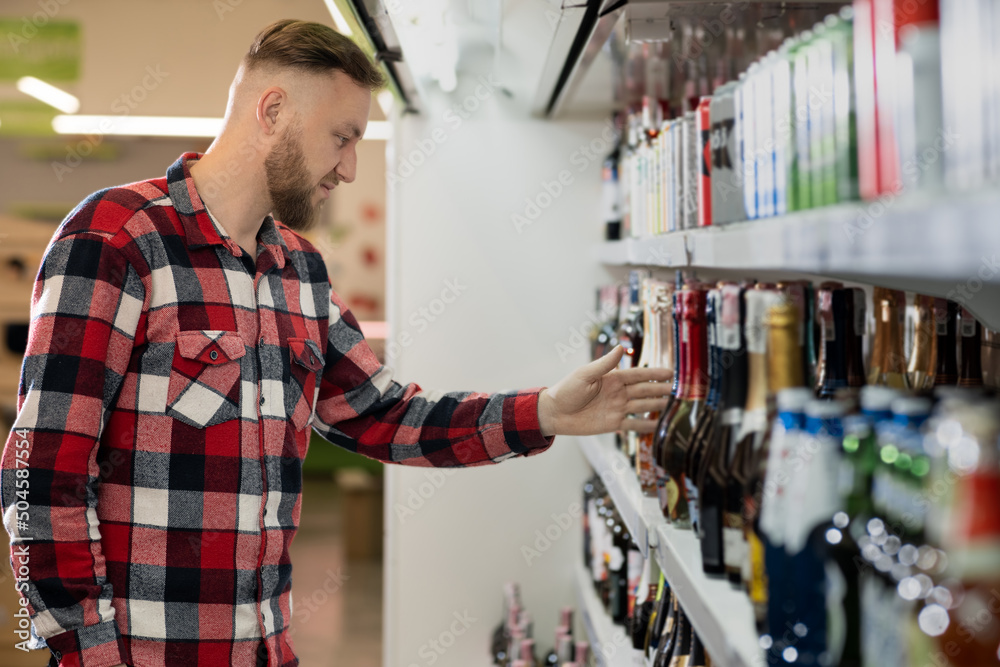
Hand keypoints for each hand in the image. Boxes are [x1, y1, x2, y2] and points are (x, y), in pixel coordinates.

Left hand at [537, 345, 672, 435]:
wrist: (555, 413)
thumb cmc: (567, 390)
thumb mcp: (585, 374)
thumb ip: (605, 364)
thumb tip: (621, 348)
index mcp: (612, 378)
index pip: (639, 375)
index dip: (655, 374)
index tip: (671, 373)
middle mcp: (618, 392)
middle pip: (645, 391)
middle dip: (662, 390)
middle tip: (680, 391)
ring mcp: (617, 408)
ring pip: (643, 406)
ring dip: (658, 406)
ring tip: (675, 407)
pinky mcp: (614, 423)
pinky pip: (634, 424)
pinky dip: (646, 425)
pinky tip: (659, 426)